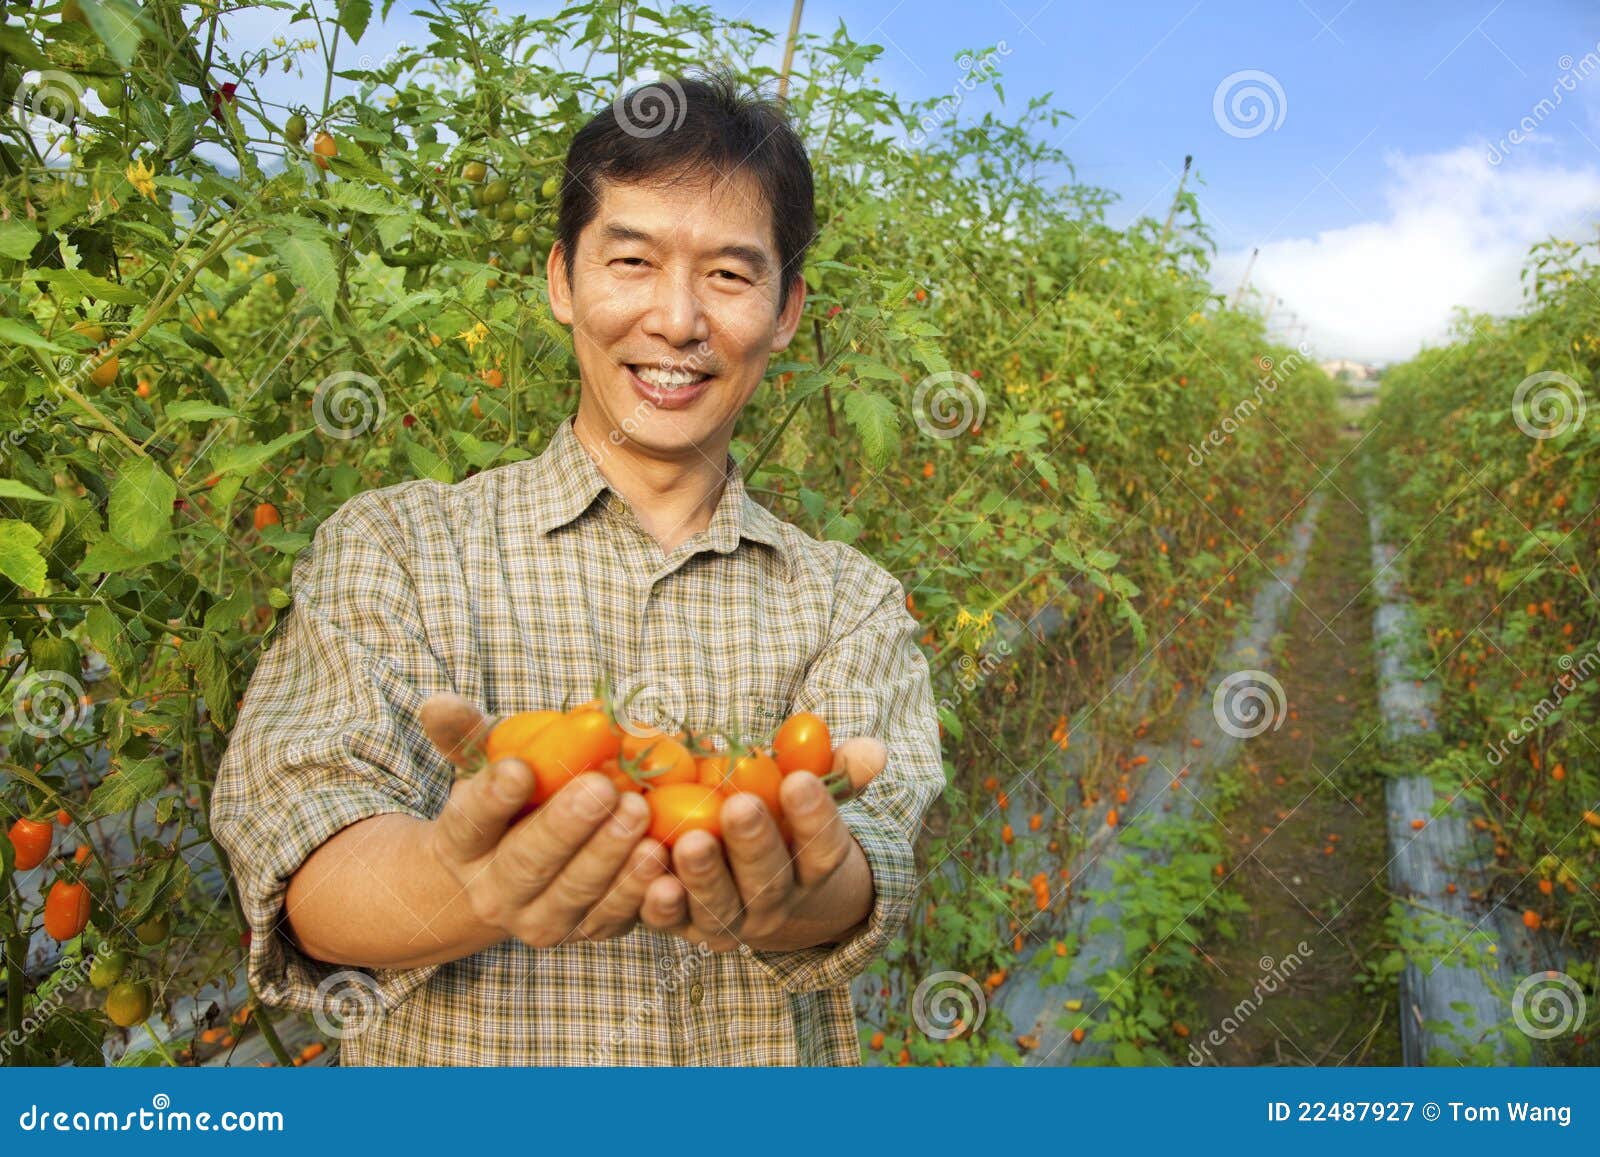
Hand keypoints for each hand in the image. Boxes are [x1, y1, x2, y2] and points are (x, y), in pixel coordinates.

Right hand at [419, 692, 667, 946]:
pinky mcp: (586, 931)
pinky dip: (639, 892)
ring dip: (610, 856)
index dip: (493, 798)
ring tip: (638, 814)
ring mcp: (540, 919)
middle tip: (603, 788)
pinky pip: (613, 916)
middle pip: (526, 863)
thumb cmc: (509, 800)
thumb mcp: (481, 765)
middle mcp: (494, 892)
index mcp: (461, 845)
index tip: (519, 770)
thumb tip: (438, 702)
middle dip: (566, 826)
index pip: (470, 822)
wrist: (514, 873)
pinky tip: (663, 860)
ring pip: (573, 894)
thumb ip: (464, 734)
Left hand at [639, 737, 888, 952]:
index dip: (815, 817)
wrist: (753, 888)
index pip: (825, 849)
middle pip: (770, 881)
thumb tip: (874, 750)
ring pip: (720, 910)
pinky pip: (669, 922)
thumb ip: (837, 770)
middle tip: (740, 807)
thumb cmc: (781, 820)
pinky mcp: (681, 927)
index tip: (799, 780)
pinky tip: (647, 865)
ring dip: (704, 877)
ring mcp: (730, 922)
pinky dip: (658, 903)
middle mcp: (775, 903)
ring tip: (688, 843)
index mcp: (812, 868)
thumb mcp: (809, 793)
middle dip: (754, 845)